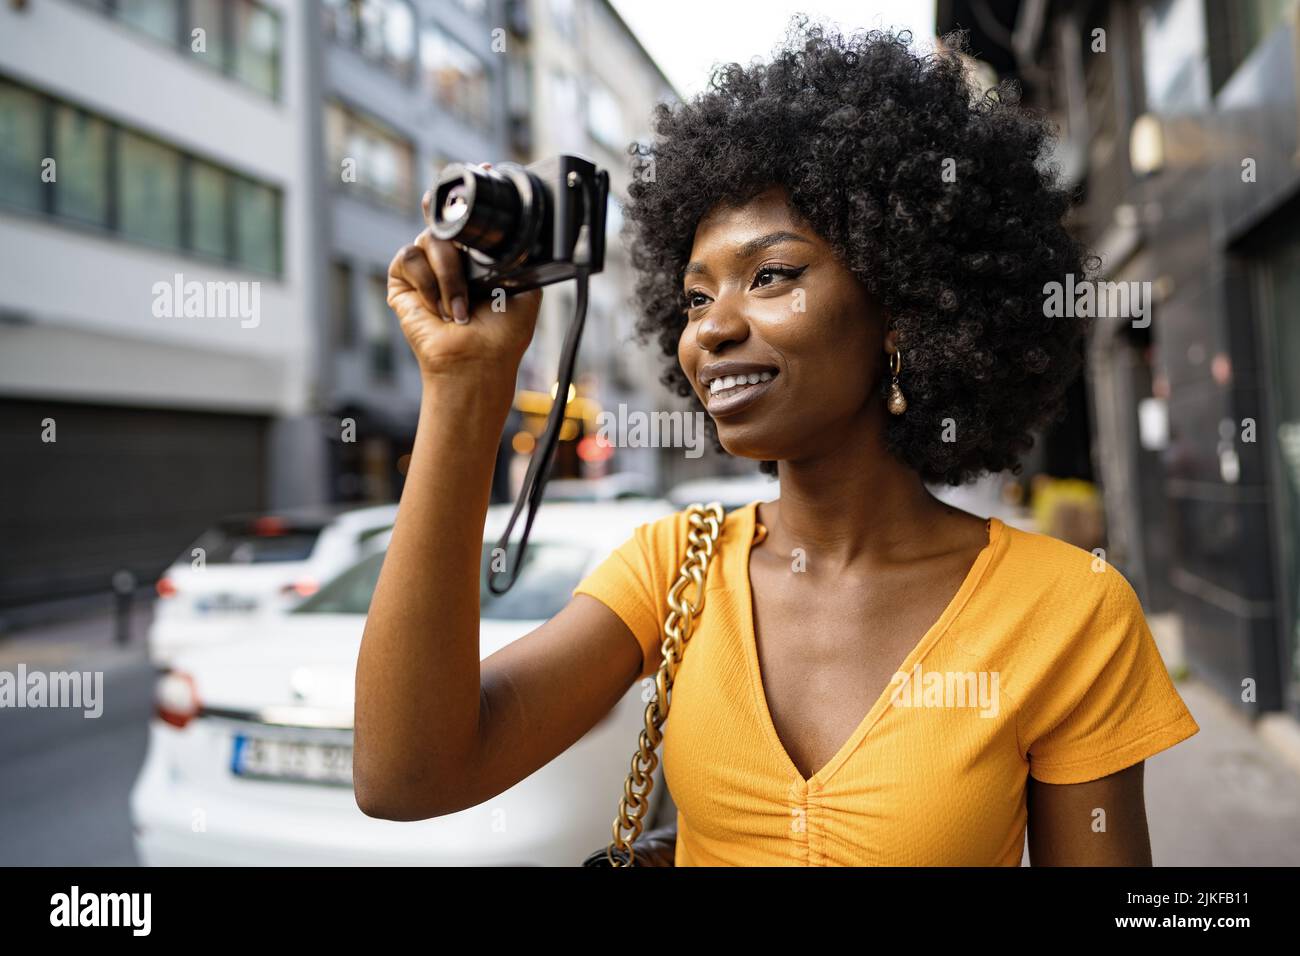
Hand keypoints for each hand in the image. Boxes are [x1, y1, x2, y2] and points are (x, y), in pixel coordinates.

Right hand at [387, 165, 541, 379]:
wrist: (477, 361)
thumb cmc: (501, 335)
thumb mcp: (525, 288)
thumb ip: (522, 258)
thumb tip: (531, 233)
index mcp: (477, 257)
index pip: (469, 217)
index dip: (472, 194)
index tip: (488, 170)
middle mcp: (450, 257)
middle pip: (445, 217)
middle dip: (453, 214)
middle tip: (466, 224)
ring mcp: (425, 268)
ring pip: (431, 239)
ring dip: (450, 274)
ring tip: (460, 307)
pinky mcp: (401, 281)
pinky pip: (409, 258)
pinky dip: (428, 283)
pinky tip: (440, 308)